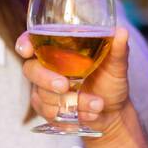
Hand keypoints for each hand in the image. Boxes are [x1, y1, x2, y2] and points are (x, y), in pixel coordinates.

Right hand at [16, 27, 131, 134]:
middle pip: (31, 70)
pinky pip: (50, 113)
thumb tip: (122, 32)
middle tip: (65, 85)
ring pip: (43, 95)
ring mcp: (45, 90)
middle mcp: (48, 68)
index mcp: (59, 50)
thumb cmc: (111, 83)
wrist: (113, 113)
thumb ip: (118, 50)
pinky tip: (90, 114)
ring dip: (71, 102)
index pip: (33, 41)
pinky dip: (73, 114)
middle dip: (46, 79)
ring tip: (97, 104)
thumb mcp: (117, 66)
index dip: (25, 43)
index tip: (27, 50)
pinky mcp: (47, 109)